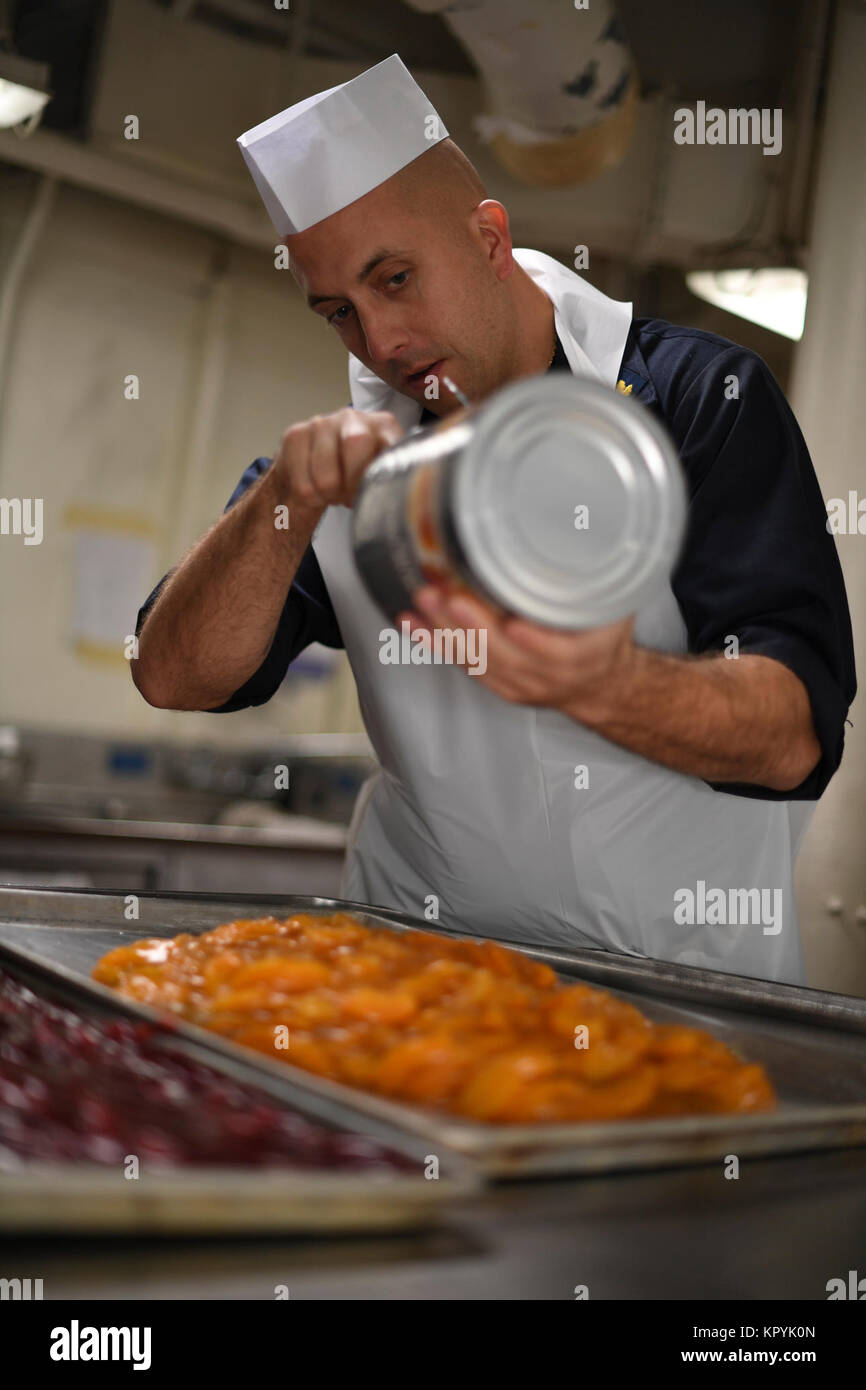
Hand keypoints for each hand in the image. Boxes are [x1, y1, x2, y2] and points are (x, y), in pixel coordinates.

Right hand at [274, 408, 403, 511]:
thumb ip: (393, 479)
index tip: (370, 496)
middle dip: (352, 485)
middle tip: (349, 499)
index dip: (378, 478)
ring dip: (330, 496)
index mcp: (385, 426)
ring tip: (334, 495)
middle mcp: (355, 417)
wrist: (315, 472)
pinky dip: (309, 497)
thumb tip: (402, 505)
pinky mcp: (296, 434)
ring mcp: (323, 422)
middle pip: (356, 444)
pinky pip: (302, 481)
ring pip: (325, 474)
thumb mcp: (381, 474)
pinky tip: (316, 489)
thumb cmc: (356, 476)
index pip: (389, 447)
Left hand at [397, 584, 635, 721]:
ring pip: (479, 661)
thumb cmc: (603, 639)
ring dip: (446, 632)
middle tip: (450, 598)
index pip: (557, 652)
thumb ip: (596, 578)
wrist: (599, 684)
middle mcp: (550, 675)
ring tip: (424, 602)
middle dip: (474, 627)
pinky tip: (413, 624)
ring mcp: (521, 683)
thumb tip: (580, 521)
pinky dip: (436, 643)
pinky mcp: (499, 685)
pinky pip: (463, 665)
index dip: (535, 641)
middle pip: (506, 656)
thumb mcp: (613, 609)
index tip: (515, 624)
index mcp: (582, 655)